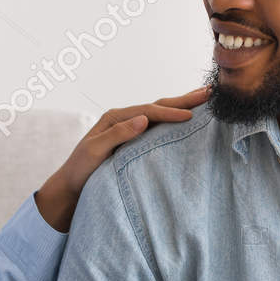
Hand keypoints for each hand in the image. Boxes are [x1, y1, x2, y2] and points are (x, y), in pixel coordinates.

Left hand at [34, 89, 208, 230]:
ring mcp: (129, 129)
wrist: (71, 188)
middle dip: (183, 100)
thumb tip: (144, 118)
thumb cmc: (80, 171)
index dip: (170, 113)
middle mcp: (123, 119)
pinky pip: (158, 128)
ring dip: (181, 107)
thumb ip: (117, 135)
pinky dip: (173, 122)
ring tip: (203, 101)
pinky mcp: (134, 142)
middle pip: (157, 106)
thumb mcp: (95, 151)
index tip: (190, 116)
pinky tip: (187, 121)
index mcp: (115, 118)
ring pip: (160, 114)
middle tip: (208, 93)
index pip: (148, 111)